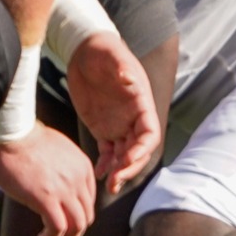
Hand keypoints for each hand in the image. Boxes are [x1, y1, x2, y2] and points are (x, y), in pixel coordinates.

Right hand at [0, 126, 95, 235]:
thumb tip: (53, 187)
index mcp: (84, 169)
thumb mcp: (57, 153)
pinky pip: (58, 228)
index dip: (78, 217)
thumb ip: (62, 171)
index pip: (88, 201)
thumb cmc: (27, 140)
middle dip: (75, 235)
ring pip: (77, 226)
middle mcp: (79, 181)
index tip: (64, 225)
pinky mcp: (46, 198)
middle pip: (86, 216)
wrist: (12, 133)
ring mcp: (65, 190)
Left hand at [67, 34, 159, 196]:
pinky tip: (98, 173)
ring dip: (119, 170)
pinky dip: (106, 163)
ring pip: (124, 154)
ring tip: (108, 185)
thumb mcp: (111, 55)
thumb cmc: (103, 50)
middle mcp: (134, 117)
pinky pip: (108, 150)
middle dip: (130, 167)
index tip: (126, 160)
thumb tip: (128, 77)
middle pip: (139, 150)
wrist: (86, 49)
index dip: (141, 150)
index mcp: (141, 104)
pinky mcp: (103, 126)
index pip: (149, 134)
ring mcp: (119, 124)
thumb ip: (121, 66)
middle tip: (115, 182)